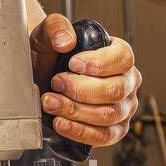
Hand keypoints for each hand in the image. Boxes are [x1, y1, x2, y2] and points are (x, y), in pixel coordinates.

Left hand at [30, 12, 139, 148]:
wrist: (39, 76)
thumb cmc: (49, 54)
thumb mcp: (46, 33)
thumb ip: (56, 28)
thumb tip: (66, 42)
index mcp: (120, 55)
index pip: (122, 59)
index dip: (99, 63)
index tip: (73, 64)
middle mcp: (127, 82)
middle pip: (115, 90)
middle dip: (80, 90)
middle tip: (56, 83)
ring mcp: (123, 108)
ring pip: (108, 115)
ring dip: (75, 110)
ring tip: (50, 102)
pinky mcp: (112, 130)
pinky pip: (103, 137)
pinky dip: (80, 132)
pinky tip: (60, 123)